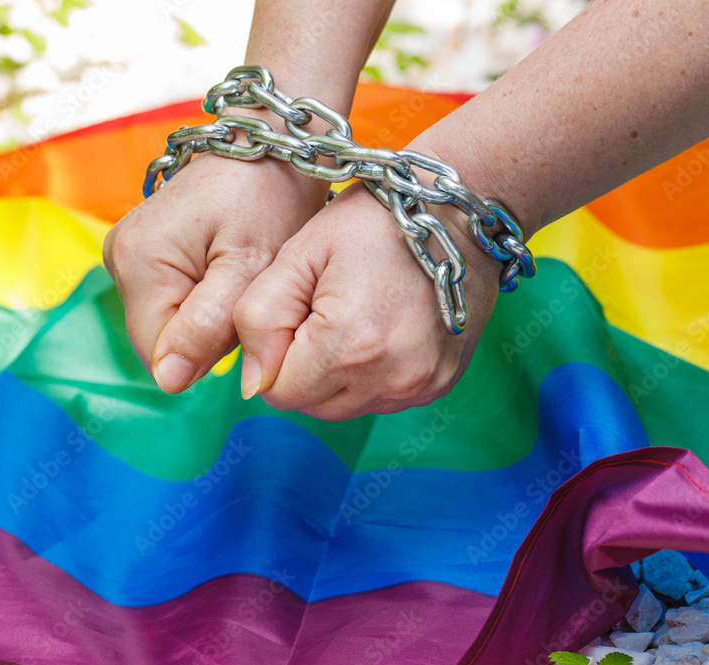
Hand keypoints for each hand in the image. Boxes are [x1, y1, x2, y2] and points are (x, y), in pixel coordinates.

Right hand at [103, 149, 328, 392]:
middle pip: (164, 339)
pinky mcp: (142, 251)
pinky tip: (228, 265)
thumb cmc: (268, 197)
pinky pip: (172, 299)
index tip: (245, 305)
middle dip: (211, 331)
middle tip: (248, 284)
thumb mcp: (250, 267)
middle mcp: (118, 257)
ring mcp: (126, 252)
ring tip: (240, 268)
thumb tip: (169, 381)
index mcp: (138, 262)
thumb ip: (209, 326)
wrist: (268, 146)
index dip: (210, 349)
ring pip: (170, 322)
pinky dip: (204, 295)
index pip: (161, 354)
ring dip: (210, 314)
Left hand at [233, 180, 500, 419]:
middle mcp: (391, 377)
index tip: (299, 309)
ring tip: (356, 318)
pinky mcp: (440, 383)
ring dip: (338, 374)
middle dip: (305, 368)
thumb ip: (259, 319)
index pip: (279, 392)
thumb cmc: (375, 221)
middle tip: (325, 311)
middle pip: (314, 407)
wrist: (455, 213)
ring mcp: (421, 384)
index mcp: (350, 344)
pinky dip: (373, 374)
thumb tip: (253, 383)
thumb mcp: (299, 254)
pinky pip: (384, 398)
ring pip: (348, 406)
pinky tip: (382, 329)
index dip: (276, 353)